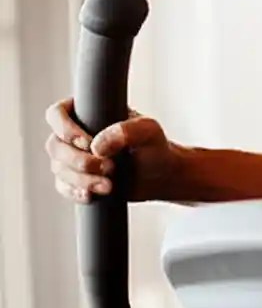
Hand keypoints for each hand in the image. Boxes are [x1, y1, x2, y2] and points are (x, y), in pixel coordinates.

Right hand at [45, 98, 180, 203]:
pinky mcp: (75, 179)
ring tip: (110, 185)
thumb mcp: (149, 132)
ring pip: (58, 168)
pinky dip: (76, 192)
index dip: (64, 129)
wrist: (160, 175)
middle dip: (79, 160)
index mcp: (88, 112)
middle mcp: (75, 133)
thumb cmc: (154, 146)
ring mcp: (72, 157)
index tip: (88, 143)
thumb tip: (98, 145)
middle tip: (110, 167)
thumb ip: (127, 131)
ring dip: (82, 179)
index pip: (56, 114)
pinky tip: (91, 195)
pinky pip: (63, 187)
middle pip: (54, 145)